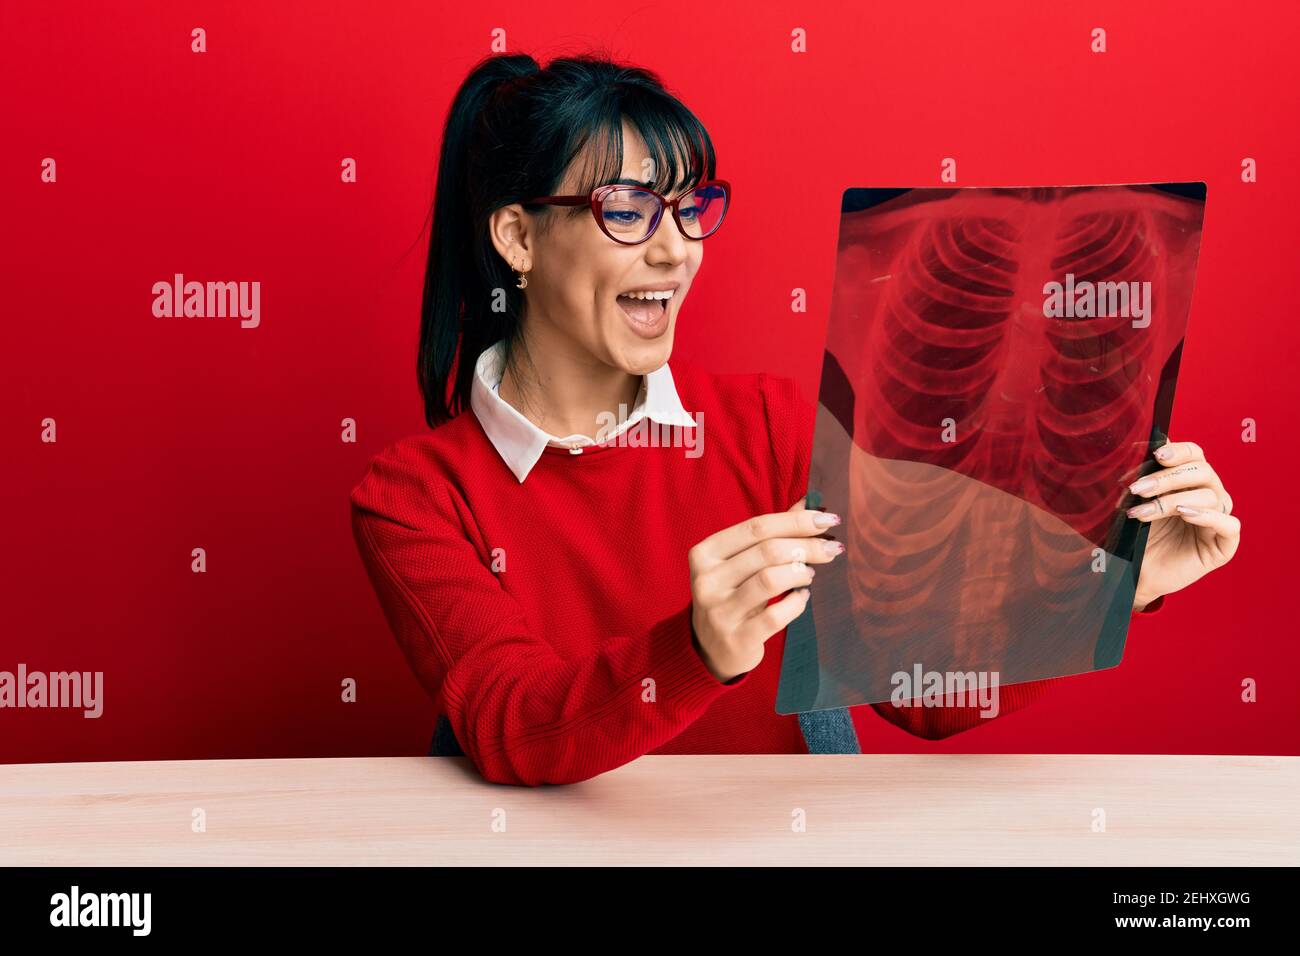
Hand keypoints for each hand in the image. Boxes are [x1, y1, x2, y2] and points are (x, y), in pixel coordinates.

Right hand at [687, 496, 843, 682]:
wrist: (710, 649)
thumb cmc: (731, 595)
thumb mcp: (740, 562)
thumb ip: (770, 533)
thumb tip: (809, 502)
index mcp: (705, 553)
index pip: (757, 527)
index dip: (796, 520)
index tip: (827, 519)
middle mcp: (707, 580)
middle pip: (767, 551)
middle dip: (807, 546)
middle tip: (832, 549)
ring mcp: (719, 611)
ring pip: (771, 580)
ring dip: (801, 573)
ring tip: (811, 574)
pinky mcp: (736, 638)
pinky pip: (777, 616)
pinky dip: (797, 603)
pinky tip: (803, 597)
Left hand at [1125, 439, 1240, 609]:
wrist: (1134, 572)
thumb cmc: (1137, 535)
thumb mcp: (1138, 501)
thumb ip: (1147, 472)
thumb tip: (1151, 439)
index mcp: (1190, 481)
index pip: (1195, 455)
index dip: (1178, 451)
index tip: (1155, 455)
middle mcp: (1209, 496)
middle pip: (1202, 472)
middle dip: (1166, 478)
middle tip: (1137, 489)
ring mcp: (1219, 519)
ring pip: (1209, 496)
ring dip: (1171, 501)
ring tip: (1142, 513)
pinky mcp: (1224, 544)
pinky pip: (1229, 524)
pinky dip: (1208, 516)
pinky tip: (1184, 515)